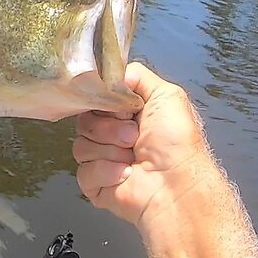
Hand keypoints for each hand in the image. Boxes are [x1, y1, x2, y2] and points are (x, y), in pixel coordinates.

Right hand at [73, 64, 257, 257]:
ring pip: (80, 145)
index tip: (122, 108)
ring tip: (131, 158)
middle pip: (84, 120)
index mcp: (128, 115)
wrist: (175, 185)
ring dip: (109, 150)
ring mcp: (103, 160)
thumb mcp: (167, 94)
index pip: (96, 99)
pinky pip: (82, 171)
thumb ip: (136, 75)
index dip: (104, 101)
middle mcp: (114, 136)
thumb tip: (111, 72)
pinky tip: (125, 175)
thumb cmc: (177, 142)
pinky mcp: (95, 184)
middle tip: (133, 136)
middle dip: (108, 127)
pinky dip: (105, 172)